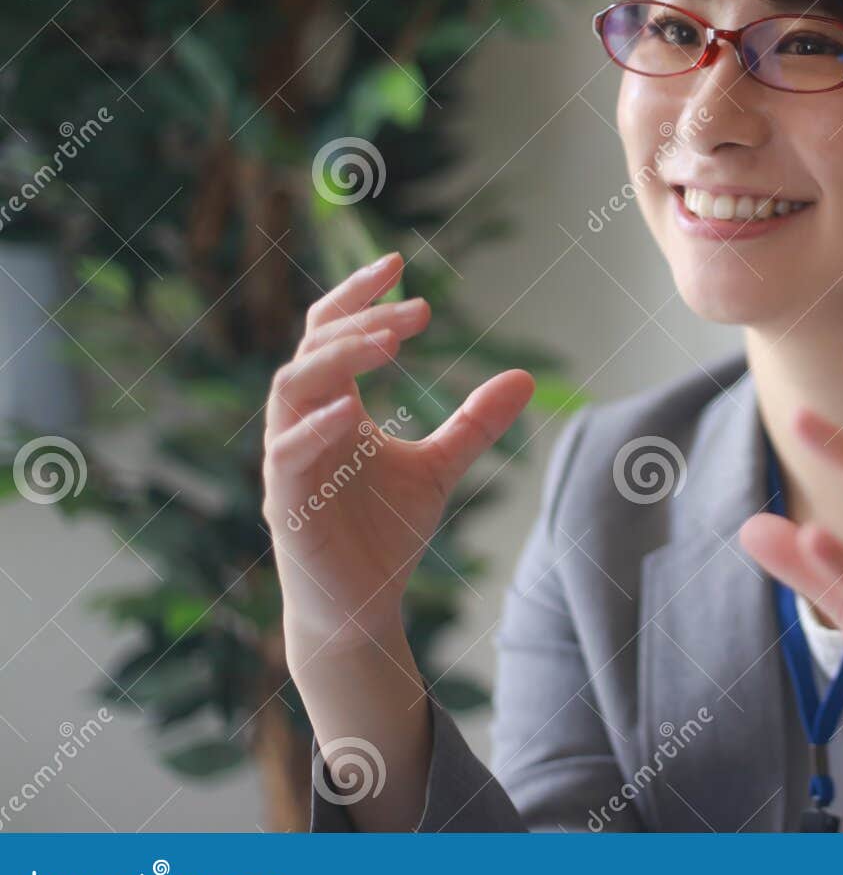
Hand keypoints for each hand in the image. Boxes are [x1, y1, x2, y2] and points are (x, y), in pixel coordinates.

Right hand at [262, 252, 534, 661]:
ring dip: (337, 359)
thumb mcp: (441, 467)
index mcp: (332, 407)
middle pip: (314, 349)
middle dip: (363, 323)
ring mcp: (288, 462)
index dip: (358, 295)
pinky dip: (314, 430)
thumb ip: (474, 424)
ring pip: (291, 389)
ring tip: (389, 342)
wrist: (361, 609)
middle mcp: (302, 424)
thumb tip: (524, 379)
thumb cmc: (387, 534)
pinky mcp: (286, 504)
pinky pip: (287, 455)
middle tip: (417, 314)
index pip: (330, 331)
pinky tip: (352, 413)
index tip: (399, 265)